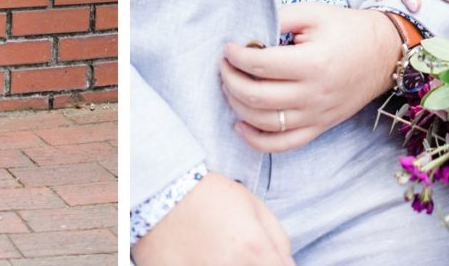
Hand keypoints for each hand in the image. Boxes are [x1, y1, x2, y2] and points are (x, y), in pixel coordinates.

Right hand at [132, 172, 292, 265]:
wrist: (161, 191)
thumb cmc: (209, 194)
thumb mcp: (253, 204)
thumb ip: (279, 238)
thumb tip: (287, 263)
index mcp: (254, 250)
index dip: (279, 265)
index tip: (268, 258)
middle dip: (252, 264)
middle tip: (239, 252)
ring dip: (228, 265)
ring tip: (216, 252)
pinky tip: (200, 256)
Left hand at [221, 3, 398, 153]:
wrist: (385, 53)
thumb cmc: (347, 29)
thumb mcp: (313, 13)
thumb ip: (279, 17)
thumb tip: (246, 29)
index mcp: (313, 63)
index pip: (260, 65)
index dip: (236, 55)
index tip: (227, 47)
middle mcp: (314, 94)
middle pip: (256, 96)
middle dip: (230, 79)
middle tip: (224, 65)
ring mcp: (317, 116)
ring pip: (264, 123)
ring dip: (237, 105)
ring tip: (229, 86)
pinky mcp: (319, 127)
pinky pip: (283, 144)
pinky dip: (256, 140)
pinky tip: (241, 125)